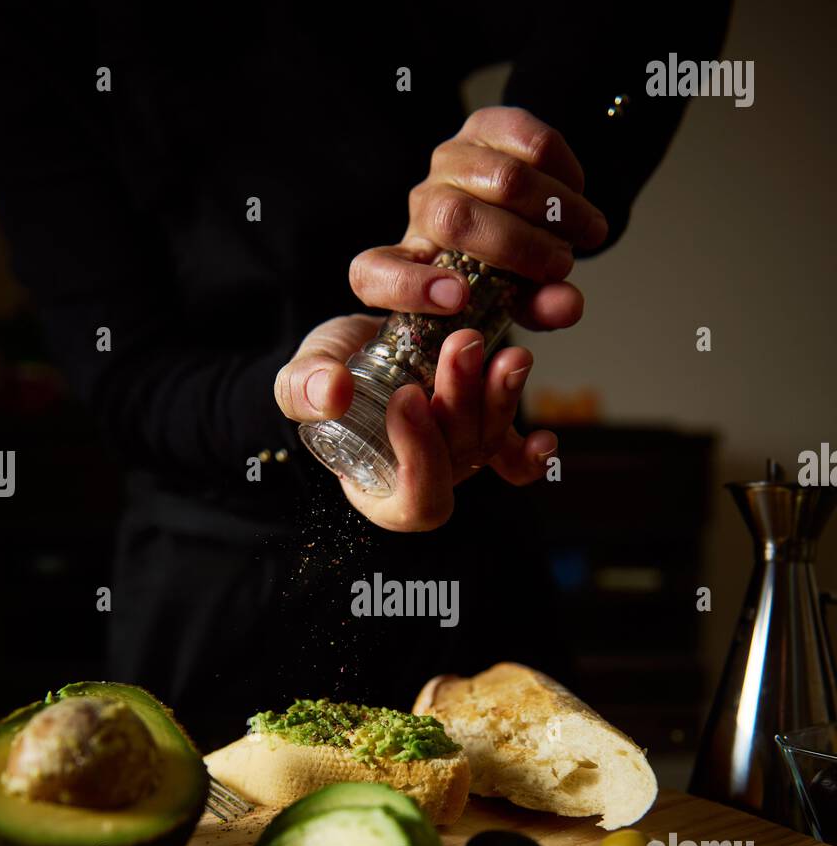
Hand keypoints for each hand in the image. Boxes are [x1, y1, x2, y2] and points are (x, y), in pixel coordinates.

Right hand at [274, 314, 557, 531]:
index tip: (406, 398)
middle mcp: (428, 484)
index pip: (417, 498)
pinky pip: (515, 457)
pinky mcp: (484, 432)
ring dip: (502, 402)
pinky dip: (531, 452)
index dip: (420, 456)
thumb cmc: (327, 374)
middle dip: (463, 406)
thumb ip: (302, 389)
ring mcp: (460, 462)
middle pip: (459, 461)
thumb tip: (330, 393)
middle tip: (461, 346)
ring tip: (510, 356)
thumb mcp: (300, 377)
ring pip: (490, 443)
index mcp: (382, 493)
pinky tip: (545, 439)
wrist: (363, 348)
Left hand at [348, 106, 606, 331]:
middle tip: (561, 265)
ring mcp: (448, 161)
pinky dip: (564, 173)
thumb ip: (539, 309)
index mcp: (405, 265)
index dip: (408, 287)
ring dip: (556, 210)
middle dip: (519, 246)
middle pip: (456, 217)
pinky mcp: (484, 125)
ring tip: (587, 233)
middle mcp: (420, 208)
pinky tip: (575, 193)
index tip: (457, 299)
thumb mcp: (519, 303)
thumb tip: (569, 303)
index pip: (374, 274)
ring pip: (503, 180)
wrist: (523, 209)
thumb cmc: (510, 268)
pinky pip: (531, 142)